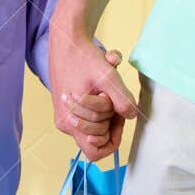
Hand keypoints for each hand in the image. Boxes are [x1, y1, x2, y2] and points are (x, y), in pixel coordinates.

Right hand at [48, 23, 137, 161]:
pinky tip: (98, 89)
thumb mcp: (108, 77)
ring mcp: (64, 115)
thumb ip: (122, 100)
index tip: (118, 122)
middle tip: (113, 101)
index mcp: (71, 121)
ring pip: (92, 127)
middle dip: (109, 122)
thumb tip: (131, 116)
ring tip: (104, 93)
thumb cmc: (84, 58)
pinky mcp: (64, 107)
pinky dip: (96, 106)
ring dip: (103, 113)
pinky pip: (85, 117)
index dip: (111, 141)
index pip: (95, 152)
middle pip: (96, 138)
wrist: (66, 41)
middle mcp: (65, 123)